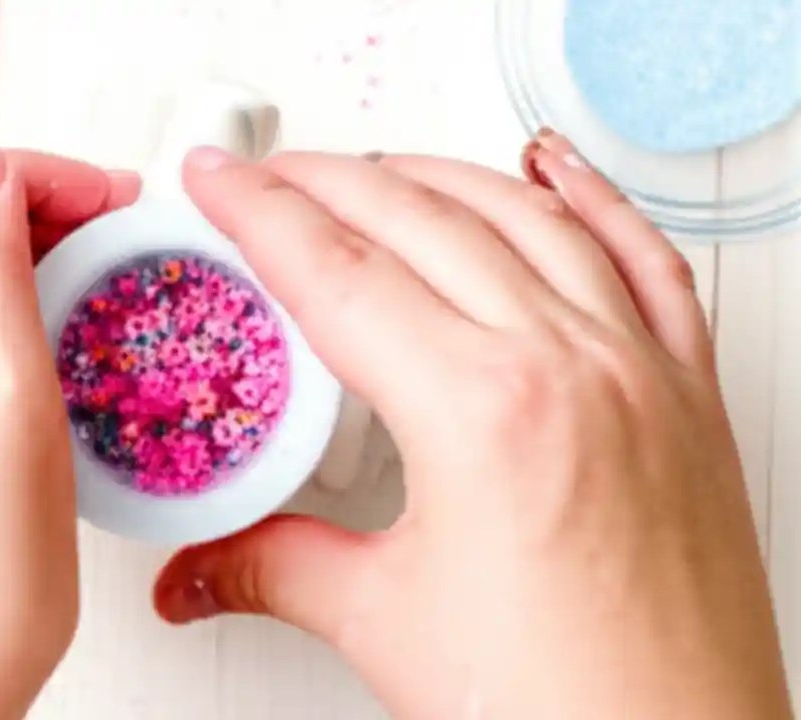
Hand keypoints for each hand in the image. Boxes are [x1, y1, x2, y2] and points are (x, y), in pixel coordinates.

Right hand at [154, 134, 790, 717]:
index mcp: (480, 411)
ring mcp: (637, 371)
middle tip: (267, 173)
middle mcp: (568, 368)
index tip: (217, 180)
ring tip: (374, 167)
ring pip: (526, 217)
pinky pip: (644, 258)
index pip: (338, 272)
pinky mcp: (683, 394)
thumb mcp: (381, 622)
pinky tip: (550, 172)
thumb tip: (196, 570)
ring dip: (436, 176)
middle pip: (420, 221)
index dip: (260, 213)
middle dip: (327, 181)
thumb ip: (272, 569)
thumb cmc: (562, 710)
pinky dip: (591, 198)